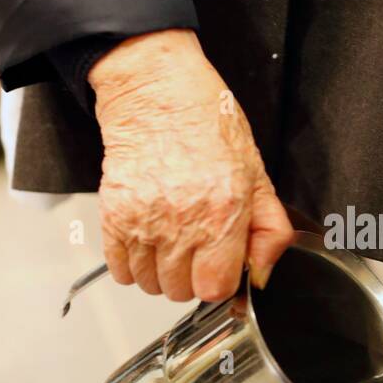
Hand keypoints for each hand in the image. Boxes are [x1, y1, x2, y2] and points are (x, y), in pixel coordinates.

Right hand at [89, 29, 293, 301]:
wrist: (158, 92)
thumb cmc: (207, 124)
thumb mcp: (256, 175)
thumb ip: (268, 230)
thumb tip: (264, 271)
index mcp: (223, 214)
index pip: (216, 288)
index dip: (221, 281)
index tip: (220, 266)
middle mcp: (181, 223)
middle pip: (182, 291)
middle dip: (192, 277)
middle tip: (197, 248)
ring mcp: (144, 222)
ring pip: (151, 284)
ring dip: (162, 273)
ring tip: (171, 240)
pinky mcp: (114, 217)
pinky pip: (120, 269)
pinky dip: (133, 264)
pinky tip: (148, 240)